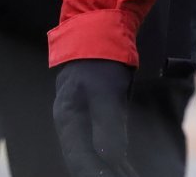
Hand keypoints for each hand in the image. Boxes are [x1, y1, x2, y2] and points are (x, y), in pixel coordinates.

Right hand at [53, 58, 138, 176]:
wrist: (96, 34)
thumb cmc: (100, 61)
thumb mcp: (106, 91)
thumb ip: (108, 125)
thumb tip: (111, 159)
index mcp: (68, 120)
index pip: (80, 160)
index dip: (96, 176)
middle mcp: (72, 126)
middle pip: (85, 163)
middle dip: (105, 175)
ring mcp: (82, 123)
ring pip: (96, 158)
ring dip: (113, 171)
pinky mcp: (94, 120)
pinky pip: (104, 149)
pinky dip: (116, 162)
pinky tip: (127, 170)